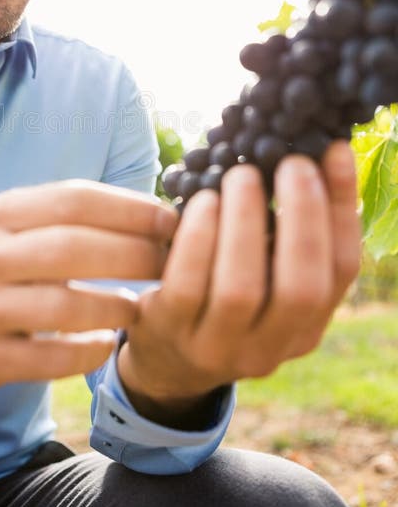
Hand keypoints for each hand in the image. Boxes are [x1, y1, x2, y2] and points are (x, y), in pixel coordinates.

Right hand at [0, 180, 177, 403]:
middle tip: (169, 265)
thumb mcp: (18, 226)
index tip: (171, 221)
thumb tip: (155, 213)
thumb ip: (73, 216)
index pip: (73, 200)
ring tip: (140, 307)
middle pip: (71, 249)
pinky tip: (107, 344)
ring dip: (114, 306)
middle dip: (132, 255)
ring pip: (62, 305)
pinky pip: (48, 358)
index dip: (129, 209)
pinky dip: (87, 351)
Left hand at [117, 141, 360, 421]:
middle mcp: (271, 346)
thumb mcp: (265, 274)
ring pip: (241, 290)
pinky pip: (187, 285)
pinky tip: (202, 200)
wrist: (165, 355)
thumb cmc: (222, 291)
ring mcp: (219, 347)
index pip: (342, 271)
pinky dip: (198, 236)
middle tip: (290, 162)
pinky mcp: (171, 332)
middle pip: (301, 289)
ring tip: (241, 174)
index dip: (341, 208)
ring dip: (244, 222)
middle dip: (302, 217)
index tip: (333, 151)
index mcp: (307, 327)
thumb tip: (319, 153)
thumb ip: (290, 233)